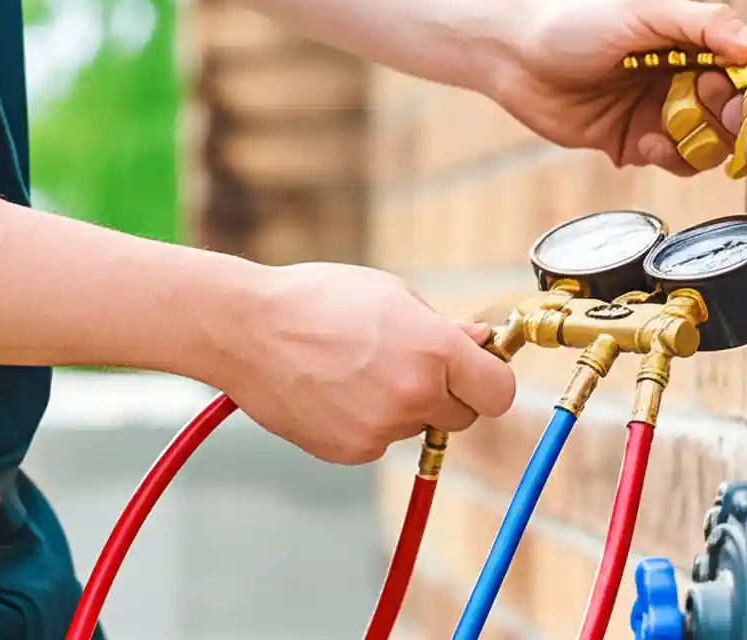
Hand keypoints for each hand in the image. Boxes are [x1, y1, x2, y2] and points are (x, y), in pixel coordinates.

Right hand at [209, 262, 515, 464]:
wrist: (246, 330)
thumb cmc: (318, 300)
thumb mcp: (392, 295)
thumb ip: (443, 328)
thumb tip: (481, 343)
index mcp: (434, 352)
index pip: (499, 393)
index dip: (491, 383)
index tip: (481, 375)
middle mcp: (414, 395)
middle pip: (463, 417)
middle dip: (448, 395)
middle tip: (411, 365)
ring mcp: (383, 429)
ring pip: (417, 426)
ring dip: (402, 405)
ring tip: (357, 368)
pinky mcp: (352, 450)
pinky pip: (380, 440)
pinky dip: (368, 421)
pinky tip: (336, 390)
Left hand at [489, 0, 746, 175]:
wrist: (518, 56)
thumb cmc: (578, 23)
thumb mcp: (647, 12)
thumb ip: (708, 25)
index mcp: (693, 44)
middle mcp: (682, 80)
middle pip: (735, 116)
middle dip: (730, 119)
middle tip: (708, 107)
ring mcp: (659, 114)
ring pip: (708, 146)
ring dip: (700, 143)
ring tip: (672, 127)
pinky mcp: (634, 144)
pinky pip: (672, 164)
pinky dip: (669, 158)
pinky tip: (646, 142)